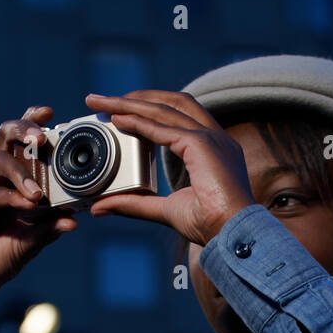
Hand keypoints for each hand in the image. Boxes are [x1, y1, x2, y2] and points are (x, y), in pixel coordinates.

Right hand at [0, 105, 76, 323]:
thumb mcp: (30, 243)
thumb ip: (49, 229)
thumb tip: (74, 218)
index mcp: (11, 182)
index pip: (21, 144)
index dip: (32, 124)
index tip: (51, 114)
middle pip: (5, 137)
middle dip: (24, 129)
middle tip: (43, 137)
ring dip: (23, 174)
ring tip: (38, 195)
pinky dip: (10, 196)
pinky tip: (25, 205)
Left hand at [83, 90, 255, 245]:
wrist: (233, 235)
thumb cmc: (211, 226)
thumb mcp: (165, 211)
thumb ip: (135, 205)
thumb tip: (100, 207)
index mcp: (213, 148)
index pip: (180, 116)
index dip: (151, 110)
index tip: (122, 112)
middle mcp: (214, 137)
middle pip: (171, 103)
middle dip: (137, 98)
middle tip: (105, 100)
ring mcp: (210, 138)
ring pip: (164, 109)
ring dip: (131, 103)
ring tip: (104, 103)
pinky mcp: (201, 145)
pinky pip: (163, 128)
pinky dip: (138, 123)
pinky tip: (118, 120)